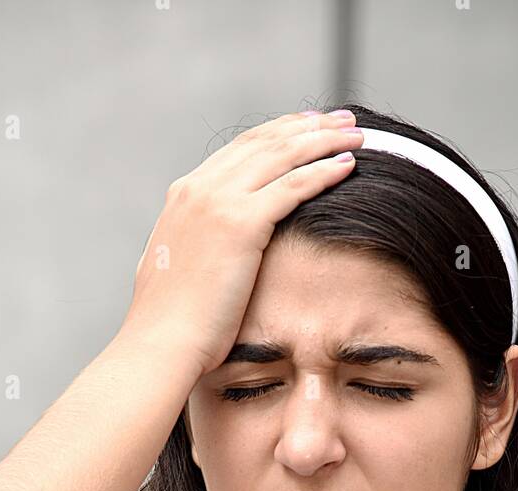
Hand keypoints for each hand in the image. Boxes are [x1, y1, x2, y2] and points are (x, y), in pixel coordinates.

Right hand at [118, 108, 363, 375]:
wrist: (160, 344)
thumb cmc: (171, 327)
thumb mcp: (177, 273)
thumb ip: (194, 250)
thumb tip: (204, 256)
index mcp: (184, 196)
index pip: (239, 150)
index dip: (278, 134)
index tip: (308, 128)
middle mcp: (199, 188)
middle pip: (264, 141)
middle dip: (307, 126)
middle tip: (342, 118)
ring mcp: (218, 201)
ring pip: (283, 155)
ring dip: (324, 140)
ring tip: (356, 133)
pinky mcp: (240, 224)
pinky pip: (293, 186)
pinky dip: (323, 170)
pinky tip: (349, 164)